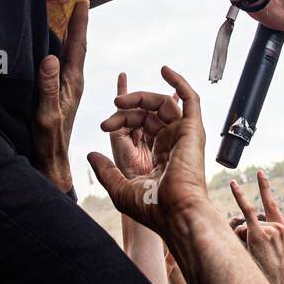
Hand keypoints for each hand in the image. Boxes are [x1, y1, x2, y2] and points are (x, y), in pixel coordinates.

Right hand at [30, 0, 86, 193]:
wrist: (51, 161)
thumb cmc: (48, 140)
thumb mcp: (46, 113)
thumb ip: (48, 86)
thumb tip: (51, 57)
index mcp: (74, 81)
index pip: (79, 45)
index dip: (80, 22)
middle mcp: (74, 80)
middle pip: (77, 44)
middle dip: (76, 20)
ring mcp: (68, 86)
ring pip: (71, 52)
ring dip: (69, 31)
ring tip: (65, 11)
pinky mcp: (61, 91)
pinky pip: (64, 62)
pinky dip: (60, 46)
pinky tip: (54, 43)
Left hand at [90, 67, 211, 236]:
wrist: (174, 213)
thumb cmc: (153, 209)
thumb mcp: (120, 189)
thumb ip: (105, 171)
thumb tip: (91, 156)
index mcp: (159, 156)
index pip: (140, 125)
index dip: (121, 119)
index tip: (104, 124)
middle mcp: (172, 143)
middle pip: (148, 113)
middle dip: (127, 108)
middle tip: (112, 108)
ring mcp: (183, 135)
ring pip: (162, 103)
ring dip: (141, 96)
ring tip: (120, 99)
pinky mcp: (192, 129)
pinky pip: (190, 99)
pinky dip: (179, 82)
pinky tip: (164, 70)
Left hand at [230, 170, 283, 283]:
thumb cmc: (271, 277)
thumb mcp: (270, 256)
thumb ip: (261, 241)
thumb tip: (240, 231)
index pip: (272, 205)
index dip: (265, 188)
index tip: (260, 173)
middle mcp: (280, 228)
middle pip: (251, 220)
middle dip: (242, 235)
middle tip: (248, 240)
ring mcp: (271, 230)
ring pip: (243, 226)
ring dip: (239, 241)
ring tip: (251, 260)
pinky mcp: (260, 234)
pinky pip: (247, 212)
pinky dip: (239, 196)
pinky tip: (233, 184)